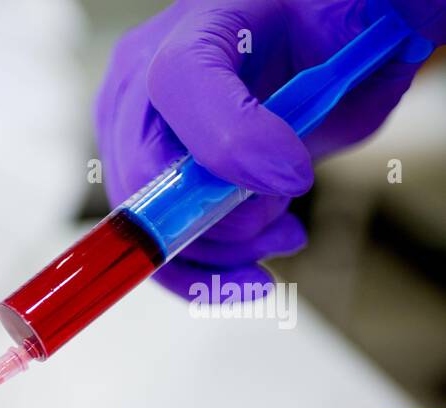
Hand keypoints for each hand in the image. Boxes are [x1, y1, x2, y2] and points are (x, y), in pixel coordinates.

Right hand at [96, 0, 443, 298]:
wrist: (293, 43)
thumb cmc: (316, 27)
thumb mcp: (359, 23)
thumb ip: (376, 39)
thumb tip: (389, 62)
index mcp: (196, 26)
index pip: (181, 83)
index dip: (228, 143)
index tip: (294, 182)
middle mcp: (142, 78)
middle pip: (150, 172)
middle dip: (224, 218)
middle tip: (285, 221)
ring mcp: (127, 133)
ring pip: (148, 220)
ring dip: (219, 250)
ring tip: (283, 235)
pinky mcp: (135, 177)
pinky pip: (154, 243)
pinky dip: (199, 273)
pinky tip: (248, 272)